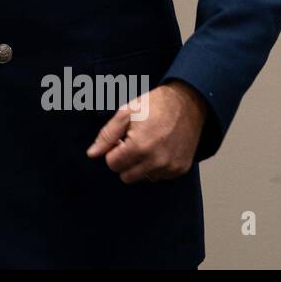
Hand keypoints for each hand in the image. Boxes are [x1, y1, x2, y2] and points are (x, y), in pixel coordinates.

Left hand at [85, 81, 208, 183]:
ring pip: (143, 178)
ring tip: (148, 144)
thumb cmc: (154, 105)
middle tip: (132, 143)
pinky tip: (160, 149)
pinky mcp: (180, 169)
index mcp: (139, 147)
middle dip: (124, 162)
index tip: (121, 140)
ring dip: (141, 165)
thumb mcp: (126, 113)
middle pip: (126, 176)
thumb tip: (92, 154)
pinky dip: (156, 167)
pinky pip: (159, 177)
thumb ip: (107, 136)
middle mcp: (156, 161)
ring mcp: (170, 167)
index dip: (113, 151)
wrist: (188, 103)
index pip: (112, 165)